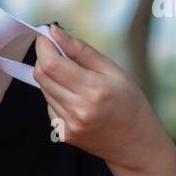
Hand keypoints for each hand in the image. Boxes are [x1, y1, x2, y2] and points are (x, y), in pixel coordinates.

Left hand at [33, 24, 160, 170]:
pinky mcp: (62, 132)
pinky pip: (49, 104)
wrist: (134, 142)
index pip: (51, 64)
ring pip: (43, 89)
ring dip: (51, 77)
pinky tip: (75, 98)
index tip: (46, 36)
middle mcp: (77, 109)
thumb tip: (54, 33)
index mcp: (93, 90)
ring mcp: (68, 124)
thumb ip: (81, 50)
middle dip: (44, 58)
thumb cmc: (128, 103)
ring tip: (75, 79)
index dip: (43, 46)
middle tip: (58, 51)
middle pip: (41, 75)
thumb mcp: (112, 70)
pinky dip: (56, 94)